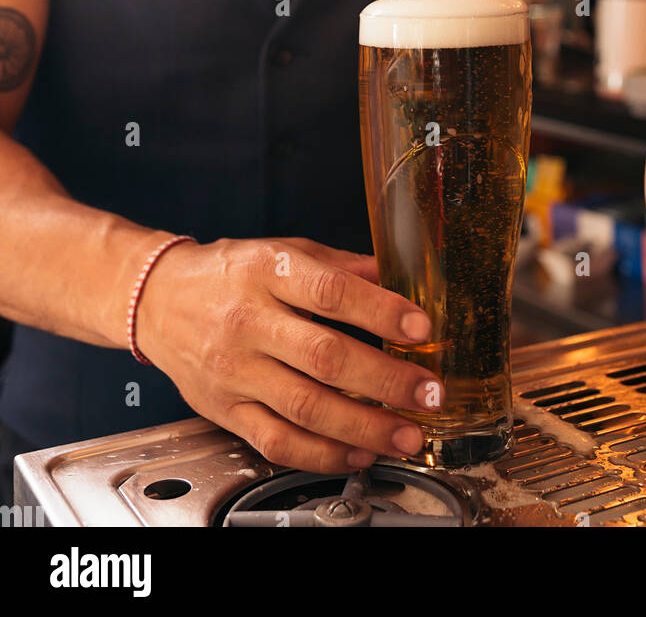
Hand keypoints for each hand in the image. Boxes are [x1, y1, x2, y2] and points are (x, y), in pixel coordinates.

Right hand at [135, 236, 440, 473]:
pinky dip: (323, 455)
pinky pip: (277, 441)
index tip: (421, 328)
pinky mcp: (224, 410)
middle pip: (325, 357)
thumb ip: (341, 267)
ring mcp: (234, 371)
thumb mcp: (283, 250)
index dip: (380, 312)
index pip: (331, 293)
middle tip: (428, 392)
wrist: (157, 300)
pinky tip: (359, 453)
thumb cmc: (229, 273)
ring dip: (365, 427)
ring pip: (306, 409)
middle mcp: (249, 322)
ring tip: (407, 434)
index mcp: (268, 272)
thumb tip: (400, 280)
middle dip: (386, 380)